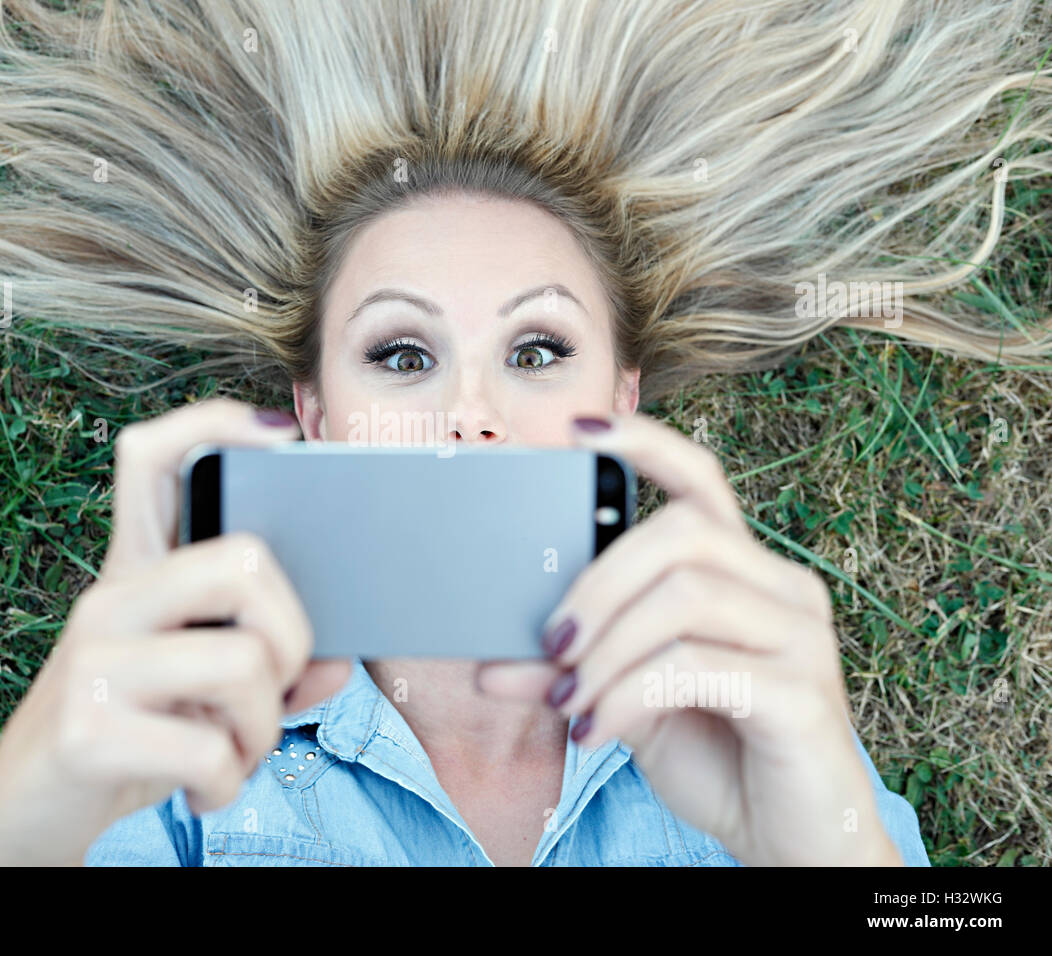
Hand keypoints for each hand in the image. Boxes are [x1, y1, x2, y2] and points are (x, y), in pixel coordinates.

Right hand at [0, 398, 351, 864]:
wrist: (26, 815)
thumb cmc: (131, 737)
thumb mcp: (199, 693)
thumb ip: (268, 668)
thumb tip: (340, 661)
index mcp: (135, 575)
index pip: (152, 459)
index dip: (213, 424)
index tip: (282, 436)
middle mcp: (108, 600)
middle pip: (242, 560)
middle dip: (292, 636)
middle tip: (273, 688)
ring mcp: (91, 661)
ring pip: (243, 663)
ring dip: (262, 730)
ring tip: (235, 755)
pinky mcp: (84, 732)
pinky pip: (209, 748)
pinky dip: (227, 784)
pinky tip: (204, 793)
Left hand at [476, 411, 901, 866]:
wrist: (790, 839)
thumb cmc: (718, 753)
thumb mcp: (625, 703)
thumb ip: (569, 674)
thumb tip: (491, 665)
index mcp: (742, 574)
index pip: (701, 480)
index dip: (644, 443)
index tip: (578, 428)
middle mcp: (782, 589)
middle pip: (680, 534)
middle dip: (597, 584)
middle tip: (550, 644)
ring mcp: (801, 638)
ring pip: (685, 596)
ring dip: (607, 648)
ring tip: (570, 700)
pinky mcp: (803, 695)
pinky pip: (698, 668)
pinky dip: (627, 695)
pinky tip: (596, 730)